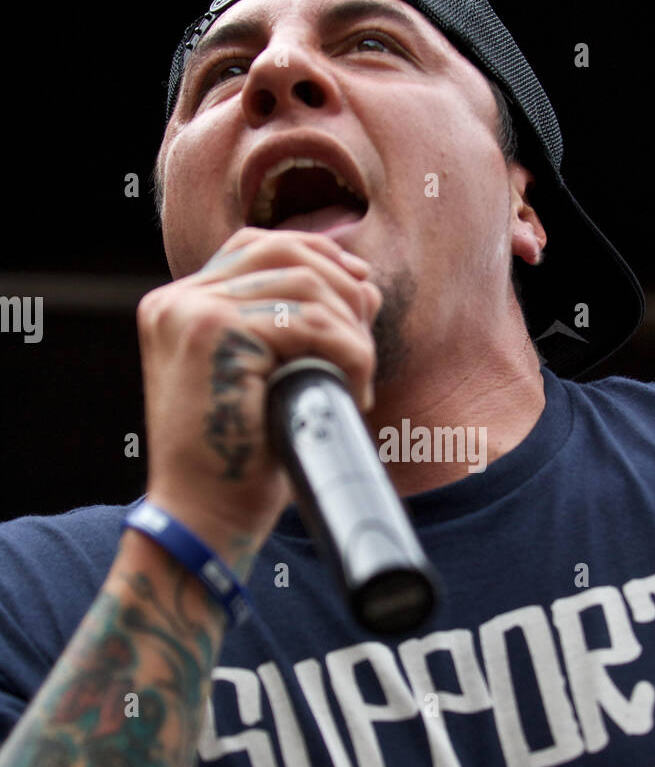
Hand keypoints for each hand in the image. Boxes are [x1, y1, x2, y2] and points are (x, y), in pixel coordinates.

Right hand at [136, 228, 382, 563]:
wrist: (202, 521)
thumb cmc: (240, 464)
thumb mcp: (272, 381)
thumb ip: (302, 328)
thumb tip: (366, 284)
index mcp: (178, 307)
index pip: (256, 245)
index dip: (317, 254)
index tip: (362, 289)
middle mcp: (176, 301)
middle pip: (283, 252)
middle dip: (342, 287)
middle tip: (366, 343)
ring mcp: (189, 312)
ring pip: (304, 285)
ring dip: (350, 328)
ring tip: (358, 379)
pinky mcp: (213, 334)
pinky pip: (309, 323)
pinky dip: (348, 351)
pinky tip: (354, 390)